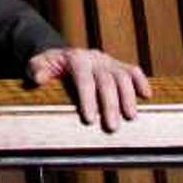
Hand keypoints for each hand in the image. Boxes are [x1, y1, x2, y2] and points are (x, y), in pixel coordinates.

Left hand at [26, 46, 150, 131]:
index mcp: (76, 58)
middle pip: (106, 80)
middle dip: (110, 105)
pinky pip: (134, 70)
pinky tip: (146, 96)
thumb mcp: (38, 64)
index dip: (87, 99)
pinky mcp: (119, 66)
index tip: (89, 118)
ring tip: (131, 117)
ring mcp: (109, 61)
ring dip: (128, 97)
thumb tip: (38, 78)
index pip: (84, 79)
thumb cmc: (51, 65)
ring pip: (123, 76)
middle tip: (112, 127)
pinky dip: (141, 81)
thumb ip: (37, 70)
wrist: (63, 55)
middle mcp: (95, 58)